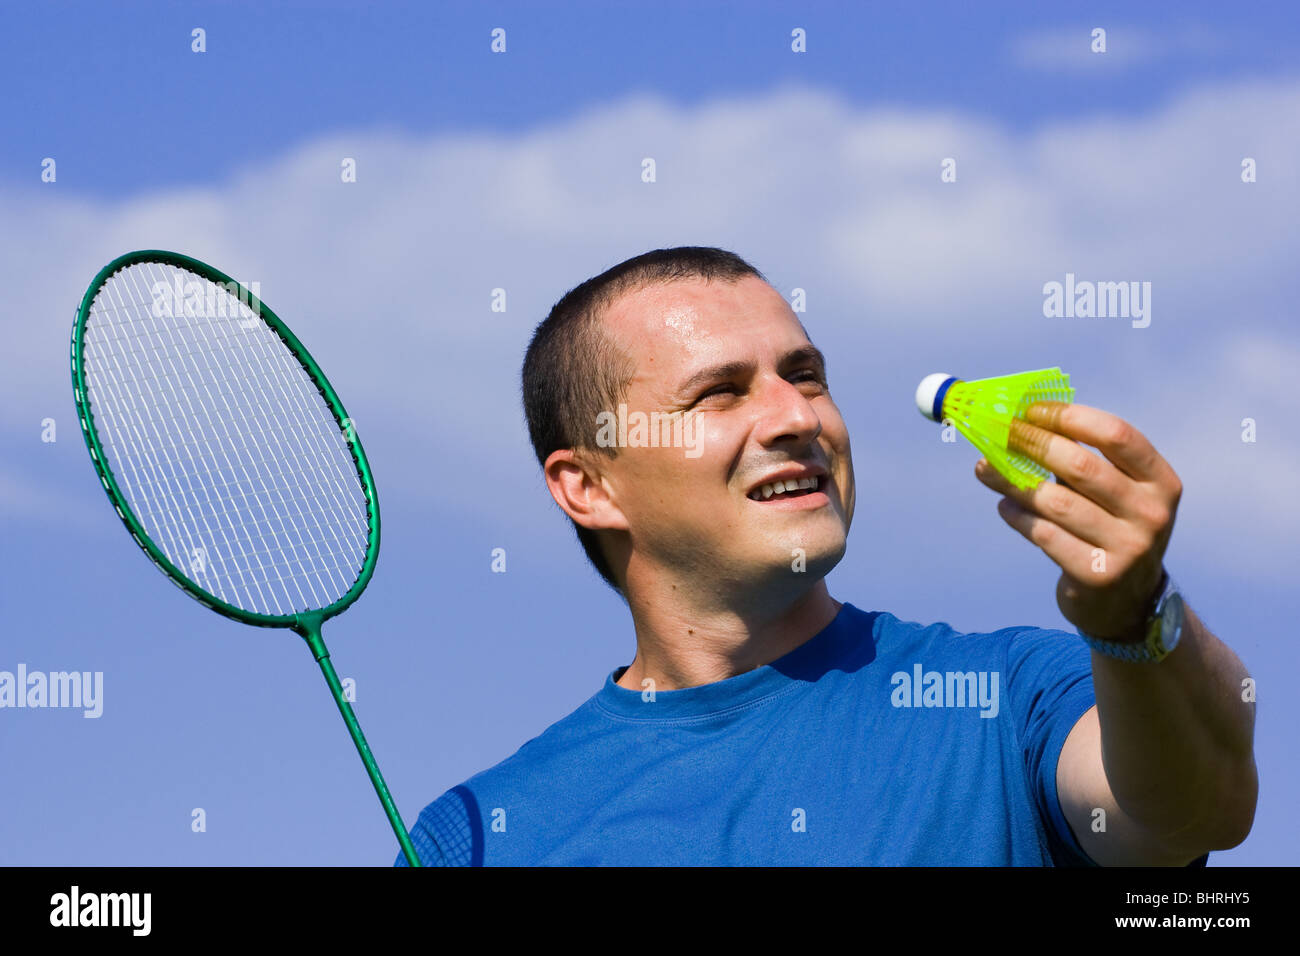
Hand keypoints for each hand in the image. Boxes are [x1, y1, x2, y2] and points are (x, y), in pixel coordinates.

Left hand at [974, 402, 1182, 641]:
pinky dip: (1017, 516)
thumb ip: (1082, 462)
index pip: (1116, 435)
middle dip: (1032, 443)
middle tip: (999, 433)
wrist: (1127, 605)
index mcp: (1161, 482)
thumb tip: (1019, 424)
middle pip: (1081, 466)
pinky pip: (1045, 535)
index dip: (1069, 417)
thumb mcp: (1117, 495)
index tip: (1030, 410)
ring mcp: (1128, 548)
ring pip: (1055, 501)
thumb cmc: (1111, 530)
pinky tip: (1004, 506)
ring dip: (1012, 480)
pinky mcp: (1098, 575)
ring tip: (985, 469)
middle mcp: (1151, 513)